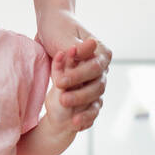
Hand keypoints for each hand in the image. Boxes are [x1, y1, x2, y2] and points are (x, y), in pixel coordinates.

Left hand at [35, 8, 111, 130]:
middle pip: (96, 86)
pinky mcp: (88, 92)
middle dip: (79, 95)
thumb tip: (88, 47)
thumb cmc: (57, 29)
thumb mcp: (63, 36)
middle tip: (62, 99)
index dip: (78, 76)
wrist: (52, 28)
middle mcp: (102, 67)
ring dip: (82, 107)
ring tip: (68, 117)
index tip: (60, 81)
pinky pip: (92, 108)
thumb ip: (75, 49)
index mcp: (101, 51)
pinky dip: (86, 117)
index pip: (94, 67)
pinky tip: (76, 125)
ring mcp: (97, 81)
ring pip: (95, 98)